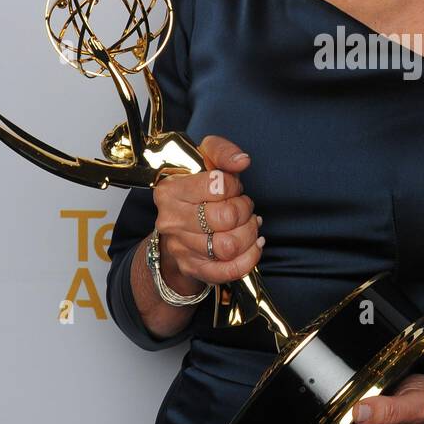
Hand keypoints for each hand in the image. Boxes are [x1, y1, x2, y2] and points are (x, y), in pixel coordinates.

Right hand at [153, 133, 263, 294]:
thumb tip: (242, 161)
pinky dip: (250, 258)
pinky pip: (229, 270)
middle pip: (225, 218)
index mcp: (170, 190)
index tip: (232, 187)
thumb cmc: (197, 190)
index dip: (234, 186)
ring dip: (249, 233)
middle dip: (244, 210)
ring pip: (229, 246)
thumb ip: (223, 152)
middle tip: (243, 207)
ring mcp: (180, 247)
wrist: (177, 223)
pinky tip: (254, 245)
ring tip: (248, 225)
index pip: (217, 186)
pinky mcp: (193, 268)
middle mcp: (171, 220)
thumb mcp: (205, 160)